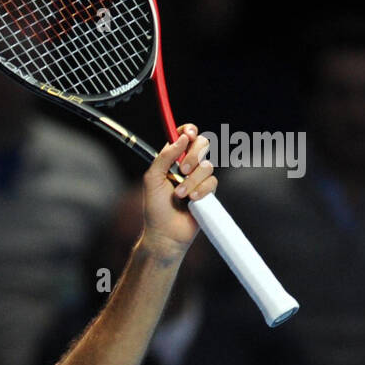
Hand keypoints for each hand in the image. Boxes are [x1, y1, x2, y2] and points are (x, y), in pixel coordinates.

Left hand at [141, 123, 215, 257]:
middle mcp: (186, 167)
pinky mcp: (208, 192)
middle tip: (182, 169)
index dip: (189, 131)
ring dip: (192, 181)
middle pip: (202, 144)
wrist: (165, 233)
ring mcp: (198, 179)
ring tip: (180, 195)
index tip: (189, 133)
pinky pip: (212, 182)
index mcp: (171, 160)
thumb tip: (181, 138)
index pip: (183, 137)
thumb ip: (164, 157)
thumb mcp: (152, 179)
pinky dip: (201, 190)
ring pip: (207, 166)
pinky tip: (191, 201)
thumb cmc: (155, 208)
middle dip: (193, 155)